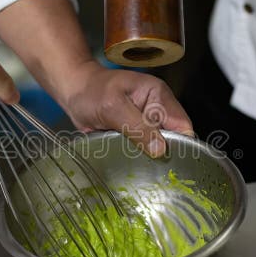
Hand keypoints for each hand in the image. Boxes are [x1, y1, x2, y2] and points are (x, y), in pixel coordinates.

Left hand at [61, 61, 193, 157]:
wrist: (73, 91)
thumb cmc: (91, 91)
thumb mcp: (113, 108)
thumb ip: (137, 127)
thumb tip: (160, 149)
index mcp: (158, 95)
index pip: (182, 125)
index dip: (179, 144)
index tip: (166, 160)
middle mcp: (157, 109)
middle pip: (173, 138)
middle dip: (163, 153)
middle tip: (148, 166)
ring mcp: (146, 122)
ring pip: (158, 146)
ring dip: (148, 156)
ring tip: (135, 163)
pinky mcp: (135, 133)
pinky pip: (144, 149)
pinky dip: (138, 156)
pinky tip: (128, 161)